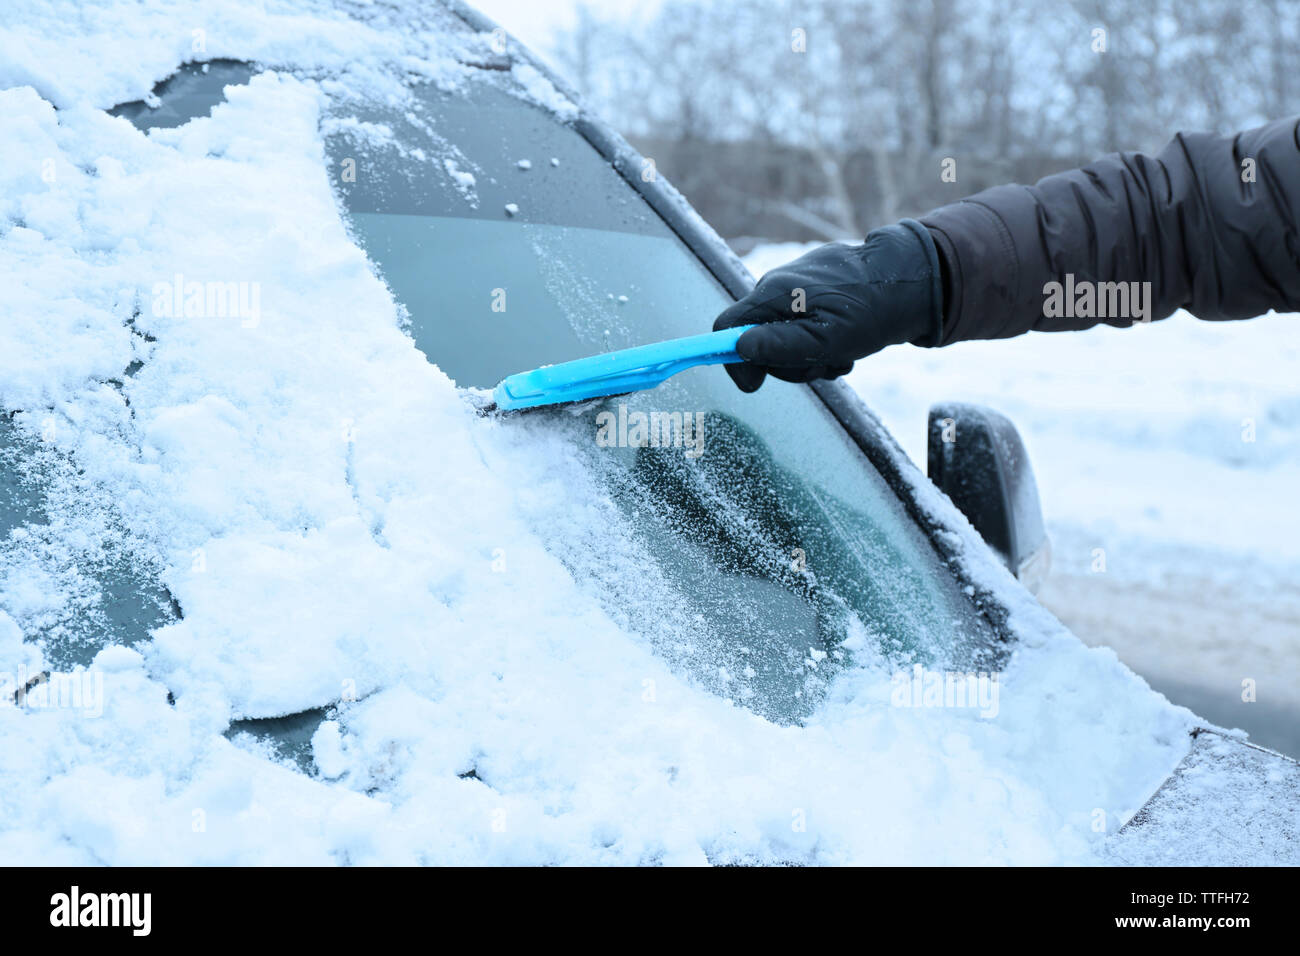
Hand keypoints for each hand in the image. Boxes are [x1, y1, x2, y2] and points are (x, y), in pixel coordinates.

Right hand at [713, 219, 942, 391]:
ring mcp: (797, 287)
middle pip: (756, 339)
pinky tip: (847, 345)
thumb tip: (738, 349)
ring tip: (840, 356)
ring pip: (783, 337)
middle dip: (785, 363)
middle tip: (819, 367)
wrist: (911, 283)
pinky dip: (821, 344)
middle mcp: (778, 287)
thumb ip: (778, 346)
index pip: (726, 328)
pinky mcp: (815, 291)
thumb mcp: (824, 340)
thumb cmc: (869, 313)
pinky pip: (804, 326)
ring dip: (808, 357)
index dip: (731, 360)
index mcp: (774, 295)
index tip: (754, 384)